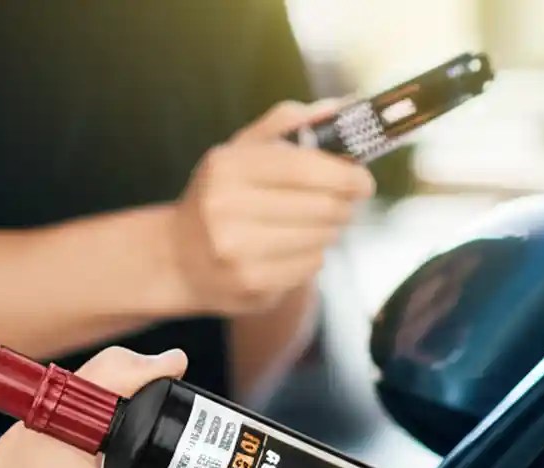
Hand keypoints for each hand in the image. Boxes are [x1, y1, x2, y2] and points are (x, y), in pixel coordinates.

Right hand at [172, 98, 376, 314]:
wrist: (179, 259)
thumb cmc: (222, 196)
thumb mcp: (241, 151)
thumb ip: (287, 124)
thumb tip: (339, 107)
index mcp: (227, 167)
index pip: (305, 168)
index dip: (346, 174)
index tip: (364, 180)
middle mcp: (227, 208)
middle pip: (322, 206)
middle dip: (344, 204)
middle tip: (344, 202)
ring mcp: (237, 251)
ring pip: (322, 238)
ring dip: (330, 230)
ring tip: (312, 224)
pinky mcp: (252, 285)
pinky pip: (312, 266)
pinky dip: (314, 256)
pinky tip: (293, 249)